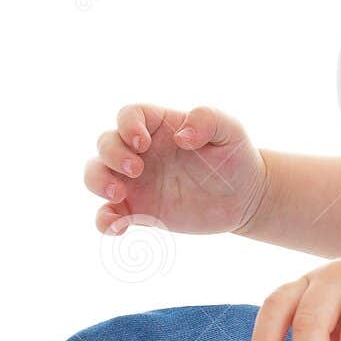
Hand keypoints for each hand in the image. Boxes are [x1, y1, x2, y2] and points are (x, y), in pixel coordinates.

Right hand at [85, 103, 266, 237]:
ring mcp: (136, 182)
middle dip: (111, 155)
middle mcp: (140, 152)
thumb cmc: (235, 157)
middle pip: (105, 143)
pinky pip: (110, 214)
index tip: (142, 143)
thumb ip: (208, 120)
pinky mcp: (139, 211)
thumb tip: (181, 136)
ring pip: (96, 175)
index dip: (126, 125)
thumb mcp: (231, 131)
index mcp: (158, 126)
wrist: (244, 198)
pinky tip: (118, 226)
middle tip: (137, 171)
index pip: (128, 115)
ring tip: (118, 194)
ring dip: (98, 182)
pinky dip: (105, 221)